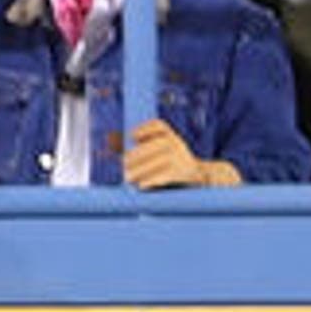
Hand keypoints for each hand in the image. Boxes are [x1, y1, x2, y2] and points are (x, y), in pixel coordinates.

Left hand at [121, 117, 239, 189]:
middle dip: (137, 155)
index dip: (146, 128)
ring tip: (128, 177)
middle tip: (123, 164)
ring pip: (160, 161)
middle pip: (156, 145)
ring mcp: (181, 158)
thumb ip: (139, 146)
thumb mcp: (159, 151)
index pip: (159, 125)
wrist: (199, 176)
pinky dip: (153, 180)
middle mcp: (177, 144)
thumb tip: (111, 139)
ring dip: (141, 170)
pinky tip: (141, 185)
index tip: (132, 136)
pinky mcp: (183, 172)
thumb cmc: (171, 164)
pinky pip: (167, 175)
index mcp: (170, 136)